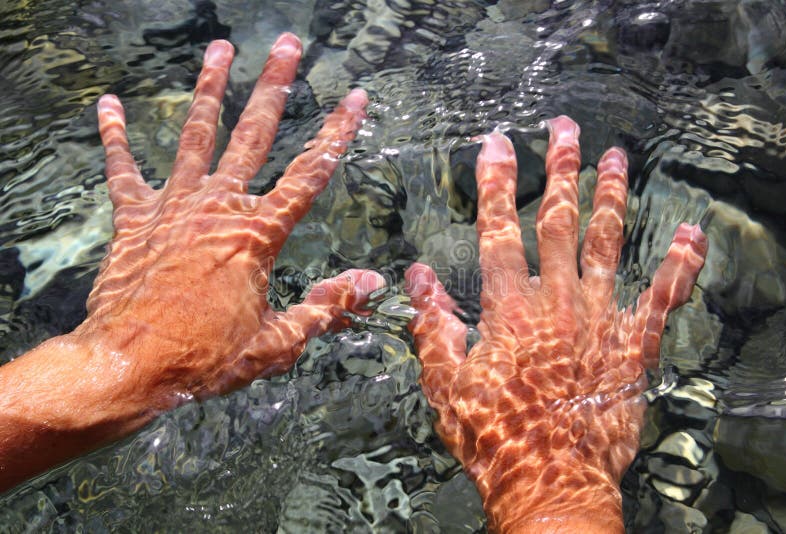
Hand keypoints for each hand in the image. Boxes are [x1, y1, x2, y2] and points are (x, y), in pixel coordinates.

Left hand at [79, 34, 383, 404]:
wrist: (134, 364)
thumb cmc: (207, 357)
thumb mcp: (277, 342)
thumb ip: (326, 307)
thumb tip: (371, 282)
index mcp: (259, 236)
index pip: (309, 175)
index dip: (336, 134)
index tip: (355, 99)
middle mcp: (220, 208)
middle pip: (253, 135)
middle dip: (273, 85)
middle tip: (287, 45)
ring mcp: (175, 208)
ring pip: (196, 135)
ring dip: (208, 90)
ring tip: (219, 49)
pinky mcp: (136, 220)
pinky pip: (123, 170)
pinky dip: (115, 137)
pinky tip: (109, 104)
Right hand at [405, 117, 707, 532]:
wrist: (552, 483)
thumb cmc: (494, 438)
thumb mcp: (446, 384)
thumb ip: (433, 324)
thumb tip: (416, 274)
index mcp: (510, 309)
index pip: (499, 231)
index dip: (496, 184)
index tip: (497, 143)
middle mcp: (558, 302)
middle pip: (560, 223)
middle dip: (560, 170)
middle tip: (564, 127)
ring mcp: (601, 320)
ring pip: (608, 245)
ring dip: (611, 197)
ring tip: (616, 156)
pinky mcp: (634, 346)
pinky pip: (662, 298)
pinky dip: (679, 264)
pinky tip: (691, 232)